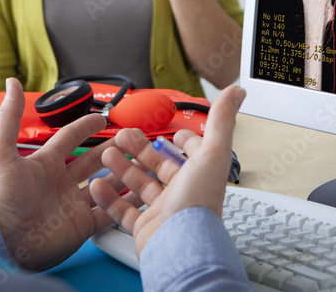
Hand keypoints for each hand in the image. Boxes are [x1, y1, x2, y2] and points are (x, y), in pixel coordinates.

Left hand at [0, 78, 132, 269]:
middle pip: (92, 160)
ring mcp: (73, 205)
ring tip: (142, 162)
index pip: (70, 138)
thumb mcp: (2, 153)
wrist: (5, 242)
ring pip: (105, 185)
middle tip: (132, 139)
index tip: (103, 117)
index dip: (86, 126)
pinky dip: (124, 204)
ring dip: (122, 174)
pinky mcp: (82, 226)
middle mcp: (62, 183)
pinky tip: (140, 193)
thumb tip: (11, 83)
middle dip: (111, 149)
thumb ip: (9, 117)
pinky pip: (108, 212)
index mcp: (45, 164)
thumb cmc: (2, 199)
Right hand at [89, 84, 245, 256]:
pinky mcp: (145, 228)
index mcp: (200, 174)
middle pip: (159, 166)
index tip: (171, 133)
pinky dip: (109, 199)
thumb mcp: (213, 151)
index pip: (193, 154)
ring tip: (106, 155)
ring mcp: (164, 212)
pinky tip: (97, 185)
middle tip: (122, 136)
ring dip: (122, 169)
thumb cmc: (198, 202)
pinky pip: (123, 212)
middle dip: (140, 149)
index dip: (183, 142)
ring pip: (139, 186)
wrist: (180, 245)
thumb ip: (221, 120)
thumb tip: (237, 91)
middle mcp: (183, 193)